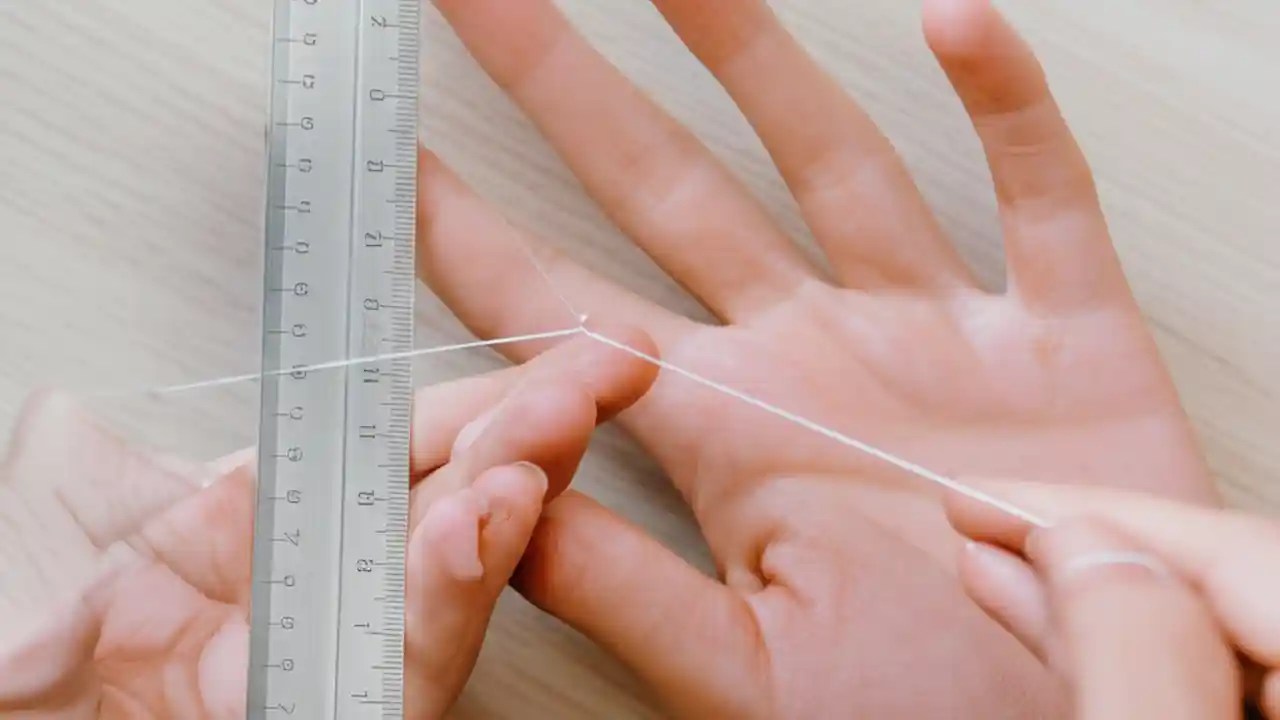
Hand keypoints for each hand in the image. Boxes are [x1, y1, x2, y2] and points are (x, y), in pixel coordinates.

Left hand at [0, 331, 655, 718]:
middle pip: (447, 502)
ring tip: (542, 442)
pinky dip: (445, 598)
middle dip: (525, 435)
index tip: (543, 354)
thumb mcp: (52, 532)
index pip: (393, 443)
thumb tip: (88, 402)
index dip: (474, 398)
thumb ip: (88, 463)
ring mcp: (332, 665)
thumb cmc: (22, 665)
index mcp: (256, 526)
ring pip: (446, 581)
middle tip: (591, 379)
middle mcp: (314, 591)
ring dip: (505, 502)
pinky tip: (476, 531)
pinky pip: (405, 667)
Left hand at [420, 0, 1217, 714]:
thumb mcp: (750, 672)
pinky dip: (1007, 109)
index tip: (392, 163)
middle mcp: (813, 359)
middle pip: (665, 190)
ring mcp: (932, 334)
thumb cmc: (933, 716)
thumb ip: (624, 583)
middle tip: (481, 0)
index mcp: (728, 436)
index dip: (470, 234)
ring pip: (830, 156)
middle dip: (567, 89)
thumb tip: (500, 505)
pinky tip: (959, 22)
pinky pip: (1035, 195)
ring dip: (753, 56)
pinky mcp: (1061, 336)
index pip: (567, 312)